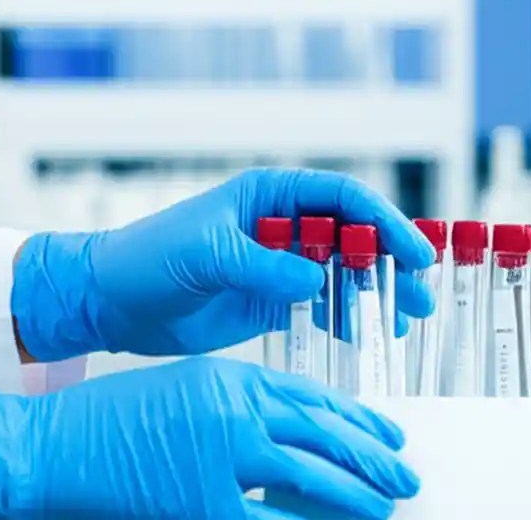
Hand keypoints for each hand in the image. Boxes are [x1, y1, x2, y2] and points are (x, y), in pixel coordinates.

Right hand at [0, 356, 419, 518]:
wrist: (55, 446)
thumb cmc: (110, 419)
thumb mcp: (185, 390)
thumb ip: (239, 405)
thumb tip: (291, 433)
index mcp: (233, 378)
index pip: (314, 397)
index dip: (357, 418)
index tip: (388, 431)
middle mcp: (238, 410)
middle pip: (325, 434)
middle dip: (373, 456)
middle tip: (405, 473)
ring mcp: (226, 455)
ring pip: (314, 475)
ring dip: (357, 493)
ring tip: (386, 504)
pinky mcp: (207, 502)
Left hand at [11, 168, 436, 359]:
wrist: (111, 302)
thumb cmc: (148, 259)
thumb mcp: (206, 255)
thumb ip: (263, 265)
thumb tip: (318, 278)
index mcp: (268, 195)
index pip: (341, 199)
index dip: (383, 221)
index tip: (411, 251)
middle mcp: (281, 225)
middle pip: (353, 236)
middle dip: (391, 262)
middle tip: (419, 295)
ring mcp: (279, 264)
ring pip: (344, 273)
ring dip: (376, 293)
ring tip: (403, 320)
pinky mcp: (272, 301)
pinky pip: (323, 305)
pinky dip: (347, 318)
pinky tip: (367, 336)